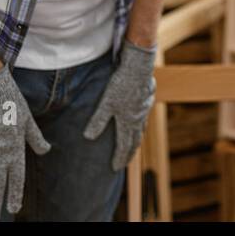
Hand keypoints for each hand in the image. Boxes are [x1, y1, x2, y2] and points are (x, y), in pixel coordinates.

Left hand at [83, 42, 155, 169]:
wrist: (139, 67)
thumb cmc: (121, 85)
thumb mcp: (106, 104)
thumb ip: (98, 121)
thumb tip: (88, 137)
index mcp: (128, 122)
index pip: (124, 146)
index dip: (119, 158)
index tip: (115, 168)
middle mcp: (138, 119)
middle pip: (135, 141)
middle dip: (129, 153)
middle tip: (125, 162)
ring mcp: (143, 110)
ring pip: (141, 129)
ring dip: (136, 140)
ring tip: (133, 145)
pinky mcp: (146, 100)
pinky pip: (143, 118)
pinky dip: (140, 125)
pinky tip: (138, 121)